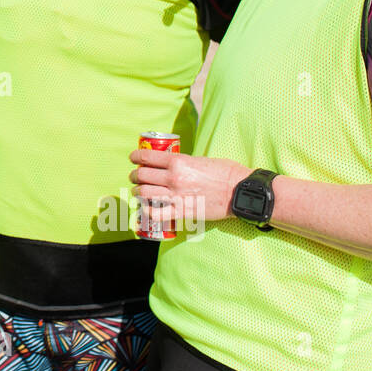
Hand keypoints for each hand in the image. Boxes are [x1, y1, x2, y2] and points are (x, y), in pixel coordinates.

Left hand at [129, 147, 248, 227]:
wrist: (238, 192)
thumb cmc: (224, 172)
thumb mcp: (200, 159)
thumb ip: (182, 162)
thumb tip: (170, 164)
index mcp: (178, 161)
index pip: (146, 157)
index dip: (135, 157)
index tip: (133, 158)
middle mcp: (173, 178)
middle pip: (142, 175)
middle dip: (134, 175)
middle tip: (134, 176)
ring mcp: (176, 196)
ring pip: (144, 193)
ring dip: (137, 191)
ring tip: (138, 191)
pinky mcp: (181, 212)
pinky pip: (155, 213)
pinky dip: (147, 210)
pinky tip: (146, 207)